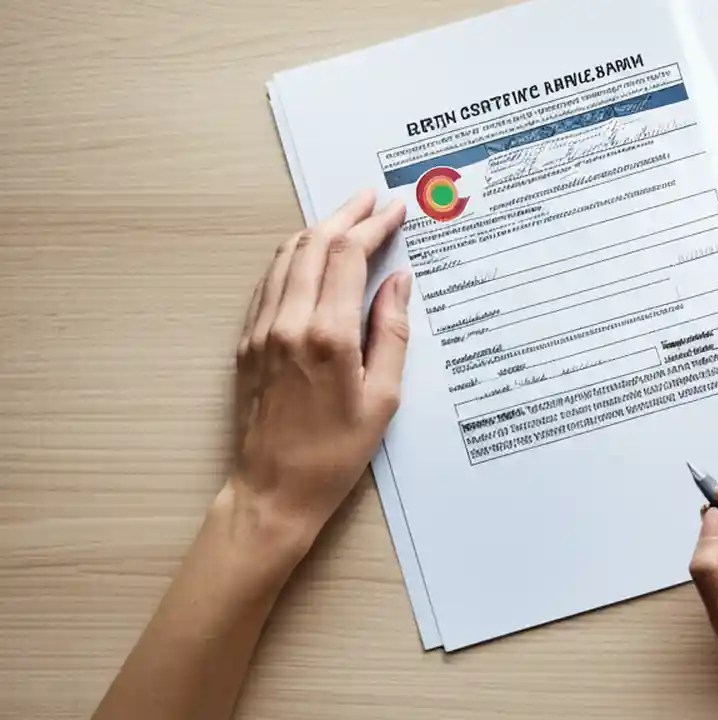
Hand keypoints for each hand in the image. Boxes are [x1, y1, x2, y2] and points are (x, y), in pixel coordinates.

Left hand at [227, 189, 409, 556]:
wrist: (274, 488)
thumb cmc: (337, 452)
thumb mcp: (383, 396)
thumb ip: (392, 331)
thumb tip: (399, 281)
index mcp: (329, 335)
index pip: (349, 255)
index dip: (374, 225)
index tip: (395, 210)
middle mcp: (289, 322)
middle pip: (315, 244)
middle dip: (346, 215)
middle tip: (372, 199)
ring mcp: (262, 330)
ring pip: (287, 257)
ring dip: (317, 230)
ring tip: (345, 219)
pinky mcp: (247, 342)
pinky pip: (269, 282)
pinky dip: (294, 258)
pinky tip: (310, 257)